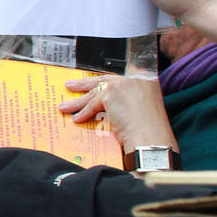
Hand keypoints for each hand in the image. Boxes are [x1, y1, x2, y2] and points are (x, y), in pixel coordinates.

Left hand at [57, 74, 175, 154]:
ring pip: (95, 92)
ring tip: (65, 107)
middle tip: (71, 86)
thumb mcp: (140, 109)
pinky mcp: (111, 93)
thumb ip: (127, 101)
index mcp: (145, 79)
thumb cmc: (149, 130)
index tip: (91, 82)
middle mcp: (136, 78)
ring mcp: (123, 83)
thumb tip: (107, 104)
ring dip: (78, 102)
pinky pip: (93, 103)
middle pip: (104, 80)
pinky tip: (77, 119)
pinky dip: (84, 112)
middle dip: (84, 84)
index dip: (103, 81)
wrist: (152, 139)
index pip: (119, 78)